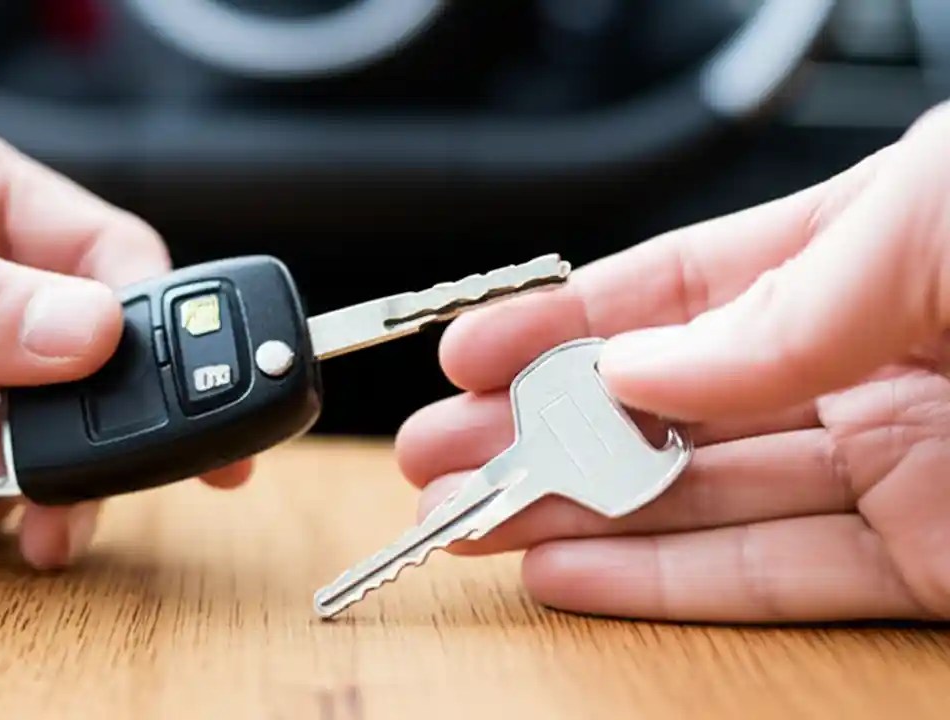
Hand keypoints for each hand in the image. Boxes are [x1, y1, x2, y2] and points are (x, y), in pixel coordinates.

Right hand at [396, 101, 949, 622]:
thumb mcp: (924, 220)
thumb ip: (781, 299)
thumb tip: (642, 368)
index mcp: (864, 256)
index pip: (677, 292)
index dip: (562, 324)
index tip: (470, 355)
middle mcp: (868, 362)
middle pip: (664, 408)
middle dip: (541, 433)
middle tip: (444, 453)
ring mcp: (897, 465)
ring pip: (699, 501)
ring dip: (575, 516)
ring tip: (472, 520)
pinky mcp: (932, 564)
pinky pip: (780, 580)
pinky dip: (666, 586)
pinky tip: (571, 573)